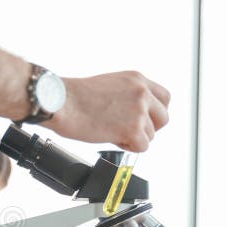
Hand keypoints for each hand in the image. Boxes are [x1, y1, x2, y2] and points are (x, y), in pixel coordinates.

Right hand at [45, 72, 170, 151]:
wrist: (62, 102)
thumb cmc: (75, 96)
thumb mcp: (109, 85)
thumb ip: (127, 95)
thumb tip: (133, 114)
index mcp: (137, 79)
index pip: (164, 98)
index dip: (155, 112)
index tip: (145, 119)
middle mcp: (142, 93)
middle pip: (163, 118)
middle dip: (149, 128)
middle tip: (130, 131)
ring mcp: (139, 111)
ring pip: (150, 135)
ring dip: (134, 138)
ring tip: (112, 132)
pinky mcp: (132, 129)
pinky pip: (141, 147)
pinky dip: (128, 147)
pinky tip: (112, 139)